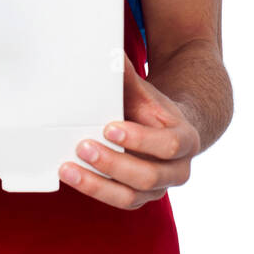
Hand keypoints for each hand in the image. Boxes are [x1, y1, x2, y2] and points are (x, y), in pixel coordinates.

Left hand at [58, 52, 200, 208]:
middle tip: (83, 147)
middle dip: (113, 163)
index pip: (168, 145)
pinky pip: (117, 201)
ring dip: (97, 184)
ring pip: (130, 196)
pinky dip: (93, 190)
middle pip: (149, 176)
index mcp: (186, 140)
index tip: (109, 127)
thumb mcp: (144, 93)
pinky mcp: (139, 199)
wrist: (166, 134)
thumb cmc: (152, 112)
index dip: (139, 139)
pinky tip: (72, 176)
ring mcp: (159, 189)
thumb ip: (126, 77)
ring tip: (67, 168)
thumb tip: (105, 52)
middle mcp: (177, 171)